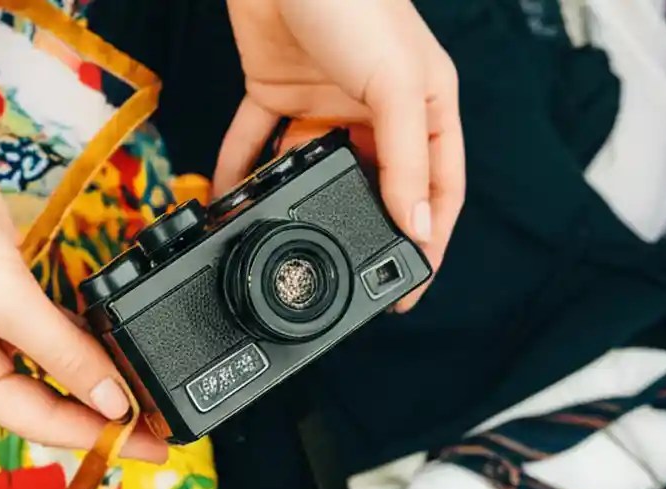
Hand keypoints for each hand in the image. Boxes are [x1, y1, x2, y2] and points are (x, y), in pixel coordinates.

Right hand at [0, 132, 169, 462]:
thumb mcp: (10, 303)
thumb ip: (66, 353)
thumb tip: (115, 400)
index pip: (46, 424)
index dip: (104, 438)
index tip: (156, 450)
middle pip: (51, 406)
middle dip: (104, 418)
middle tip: (162, 428)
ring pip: (54, 372)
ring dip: (98, 383)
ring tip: (147, 396)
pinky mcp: (3, 298)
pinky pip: (52, 335)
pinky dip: (84, 344)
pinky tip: (115, 348)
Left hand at [220, 0, 464, 310]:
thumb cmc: (356, 3)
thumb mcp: (395, 85)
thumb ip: (406, 159)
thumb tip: (417, 228)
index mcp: (424, 106)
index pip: (436, 187)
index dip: (427, 237)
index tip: (410, 284)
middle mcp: (377, 110)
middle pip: (373, 185)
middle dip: (358, 228)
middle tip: (342, 276)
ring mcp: (325, 104)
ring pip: (311, 170)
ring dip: (294, 203)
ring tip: (278, 243)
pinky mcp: (276, 91)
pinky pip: (256, 144)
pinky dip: (241, 173)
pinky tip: (229, 203)